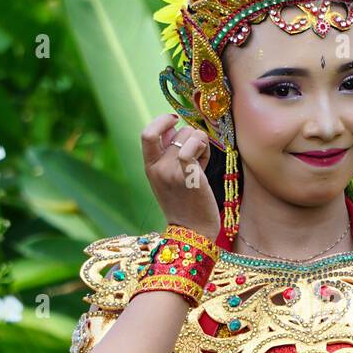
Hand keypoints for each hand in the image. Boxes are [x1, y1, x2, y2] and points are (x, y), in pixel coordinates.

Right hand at [141, 113, 220, 236]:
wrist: (192, 232)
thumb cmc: (186, 205)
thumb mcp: (169, 178)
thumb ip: (168, 153)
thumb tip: (173, 125)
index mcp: (149, 167)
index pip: (147, 133)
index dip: (162, 121)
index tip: (175, 120)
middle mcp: (157, 167)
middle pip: (178, 130)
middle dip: (192, 139)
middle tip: (197, 159)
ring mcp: (170, 171)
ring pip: (191, 134)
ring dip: (202, 146)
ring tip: (201, 166)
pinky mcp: (187, 175)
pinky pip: (193, 145)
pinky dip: (203, 146)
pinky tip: (205, 161)